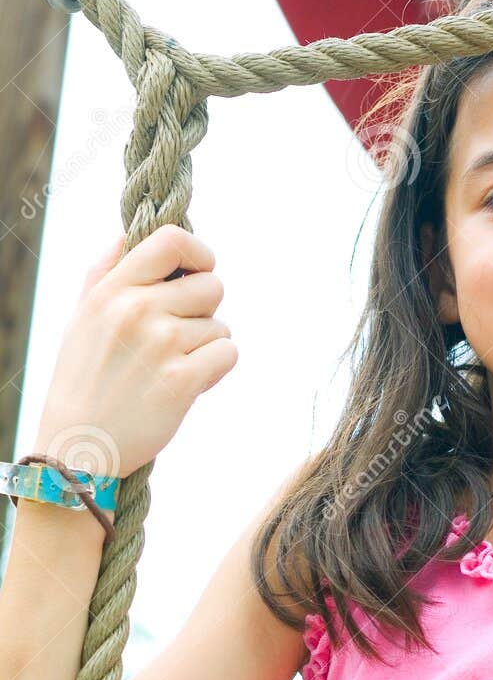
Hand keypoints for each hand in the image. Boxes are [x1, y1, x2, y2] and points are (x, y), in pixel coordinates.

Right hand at [33, 225, 238, 482]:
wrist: (79, 445)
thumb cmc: (84, 378)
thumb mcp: (83, 315)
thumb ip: (108, 271)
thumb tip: (131, 235)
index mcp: (113, 288)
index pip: (173, 240)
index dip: (199, 254)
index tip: (199, 272)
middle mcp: (137, 309)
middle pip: (211, 286)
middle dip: (204, 312)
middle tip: (178, 337)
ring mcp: (162, 344)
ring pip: (221, 326)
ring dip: (206, 346)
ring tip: (172, 367)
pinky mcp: (183, 380)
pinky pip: (228, 354)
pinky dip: (215, 369)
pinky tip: (187, 384)